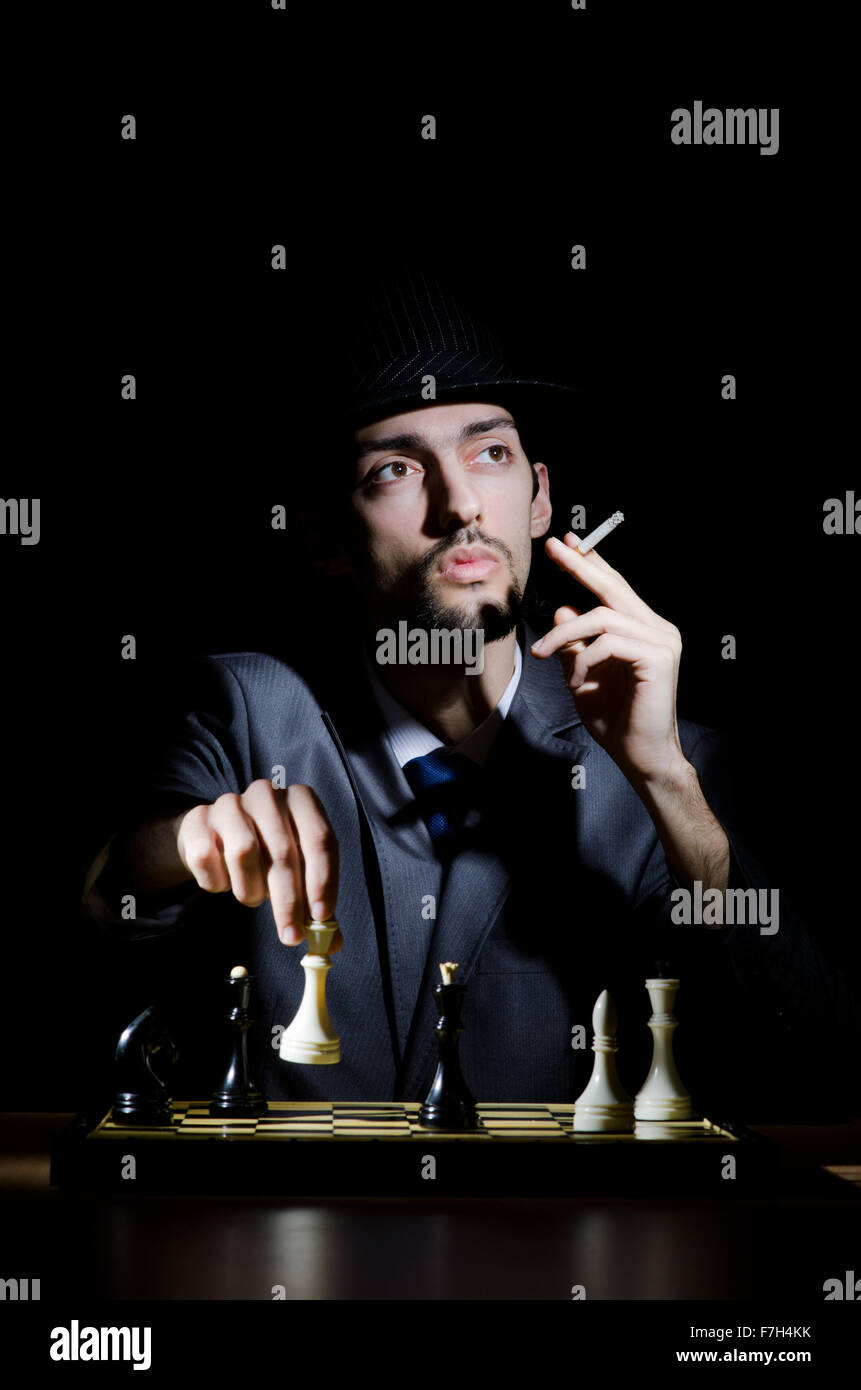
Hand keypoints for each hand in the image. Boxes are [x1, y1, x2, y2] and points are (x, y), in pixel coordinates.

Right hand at [176, 781, 341, 950]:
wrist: (214, 833)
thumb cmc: (266, 852)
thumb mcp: (298, 870)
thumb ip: (315, 903)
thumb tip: (332, 943)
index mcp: (301, 799)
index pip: (320, 839)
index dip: (323, 881)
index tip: (320, 917)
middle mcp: (267, 794)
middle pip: (283, 853)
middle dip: (289, 902)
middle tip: (291, 936)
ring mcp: (229, 803)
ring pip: (244, 853)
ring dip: (250, 889)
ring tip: (253, 897)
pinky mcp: (197, 819)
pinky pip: (206, 858)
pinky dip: (217, 882)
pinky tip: (223, 883)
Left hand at [530, 533, 686, 783]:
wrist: (640, 756)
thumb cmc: (615, 719)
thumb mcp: (583, 675)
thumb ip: (575, 644)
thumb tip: (564, 609)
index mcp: (644, 630)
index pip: (615, 588)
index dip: (592, 564)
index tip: (568, 543)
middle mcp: (658, 629)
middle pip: (614, 588)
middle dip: (581, 565)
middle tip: (555, 547)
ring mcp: (662, 641)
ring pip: (603, 617)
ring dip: (564, 636)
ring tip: (542, 654)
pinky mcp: (659, 658)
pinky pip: (609, 643)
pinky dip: (583, 659)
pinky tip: (576, 681)